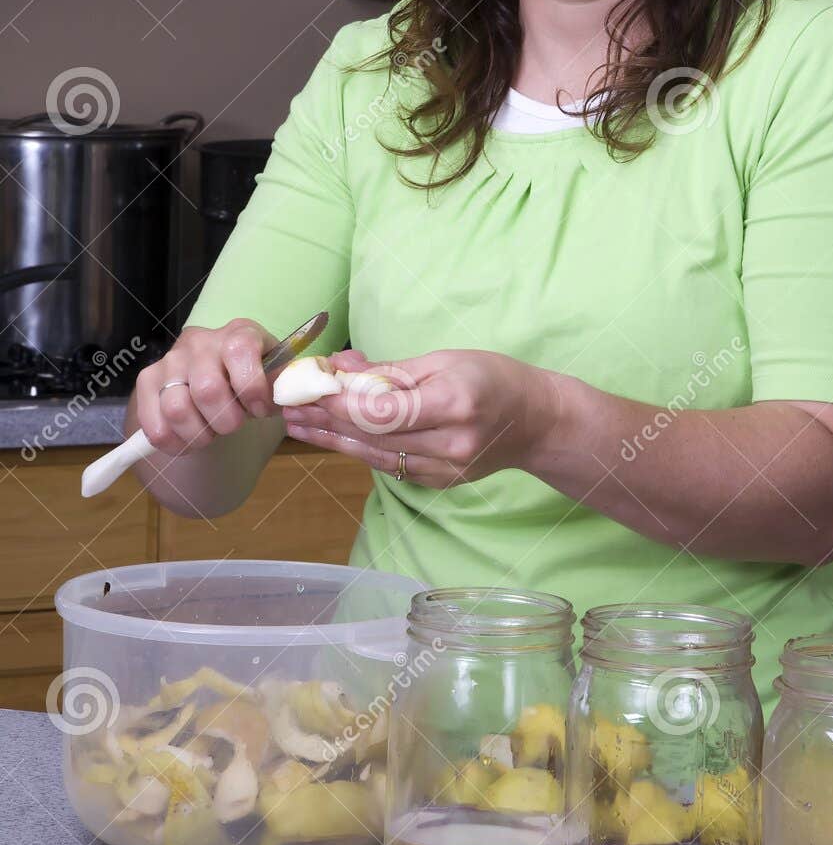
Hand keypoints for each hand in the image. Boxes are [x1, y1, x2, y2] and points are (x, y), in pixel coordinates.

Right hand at [135, 318, 278, 454]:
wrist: (221, 371)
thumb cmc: (255, 375)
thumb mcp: (277, 375)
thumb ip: (285, 385)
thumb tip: (289, 399)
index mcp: (239, 333)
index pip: (240, 352)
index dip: (253, 389)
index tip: (261, 409)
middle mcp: (200, 341)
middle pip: (207, 390)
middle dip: (226, 421)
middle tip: (233, 425)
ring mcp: (170, 360)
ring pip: (176, 409)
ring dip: (199, 434)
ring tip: (210, 432)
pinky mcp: (147, 381)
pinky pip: (153, 424)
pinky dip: (174, 442)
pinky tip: (189, 440)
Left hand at [281, 348, 560, 488]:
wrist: (535, 422)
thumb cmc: (493, 378)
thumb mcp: (444, 361)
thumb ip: (390, 370)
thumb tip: (340, 367)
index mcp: (455, 404)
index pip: (384, 410)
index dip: (340, 402)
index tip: (306, 389)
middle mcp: (450, 444)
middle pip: (373, 435)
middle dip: (325, 419)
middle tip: (286, 406)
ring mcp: (445, 470)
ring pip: (375, 455)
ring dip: (332, 438)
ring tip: (296, 424)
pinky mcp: (439, 483)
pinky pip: (390, 465)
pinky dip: (359, 448)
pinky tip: (332, 436)